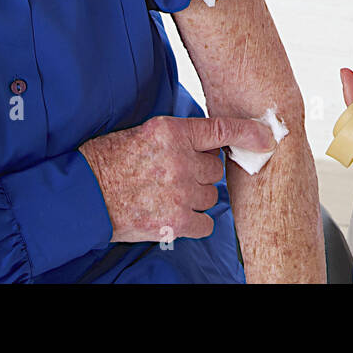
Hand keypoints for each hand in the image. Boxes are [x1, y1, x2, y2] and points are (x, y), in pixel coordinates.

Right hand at [79, 114, 275, 242]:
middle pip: (214, 169)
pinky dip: (193, 222)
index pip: (220, 130)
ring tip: (165, 195)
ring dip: (195, 197)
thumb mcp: (145, 134)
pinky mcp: (175, 220)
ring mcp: (179, 191)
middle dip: (199, 174)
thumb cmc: (109, 161)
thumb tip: (210, 144)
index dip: (249, 132)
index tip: (268, 137)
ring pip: (210, 196)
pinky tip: (171, 215)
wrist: (83, 195)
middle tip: (173, 176)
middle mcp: (179, 159)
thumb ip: (178, 137)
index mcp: (171, 131)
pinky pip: (205, 223)